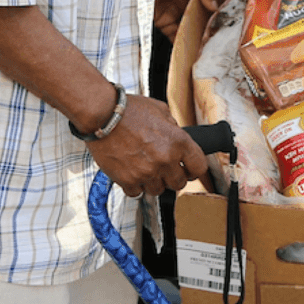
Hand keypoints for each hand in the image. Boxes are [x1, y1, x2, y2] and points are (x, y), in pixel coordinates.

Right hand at [87, 93, 207, 196]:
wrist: (104, 116)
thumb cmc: (131, 110)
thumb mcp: (161, 110)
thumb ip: (173, 127)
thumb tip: (176, 135)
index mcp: (178, 141)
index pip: (199, 167)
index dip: (194, 169)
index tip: (189, 169)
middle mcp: (165, 159)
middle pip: (179, 184)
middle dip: (174, 177)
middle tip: (166, 170)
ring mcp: (146, 172)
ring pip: (158, 190)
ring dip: (155, 182)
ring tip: (147, 169)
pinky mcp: (128, 180)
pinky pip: (137, 193)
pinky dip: (136, 186)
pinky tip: (133, 173)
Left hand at [154, 0, 217, 41]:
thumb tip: (214, 5)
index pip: (206, 1)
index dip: (214, 9)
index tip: (222, 17)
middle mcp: (183, 3)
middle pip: (199, 16)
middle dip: (207, 23)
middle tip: (216, 31)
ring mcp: (174, 14)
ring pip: (189, 27)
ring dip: (196, 33)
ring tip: (205, 41)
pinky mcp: (165, 24)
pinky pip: (175, 35)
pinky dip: (182, 41)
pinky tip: (190, 45)